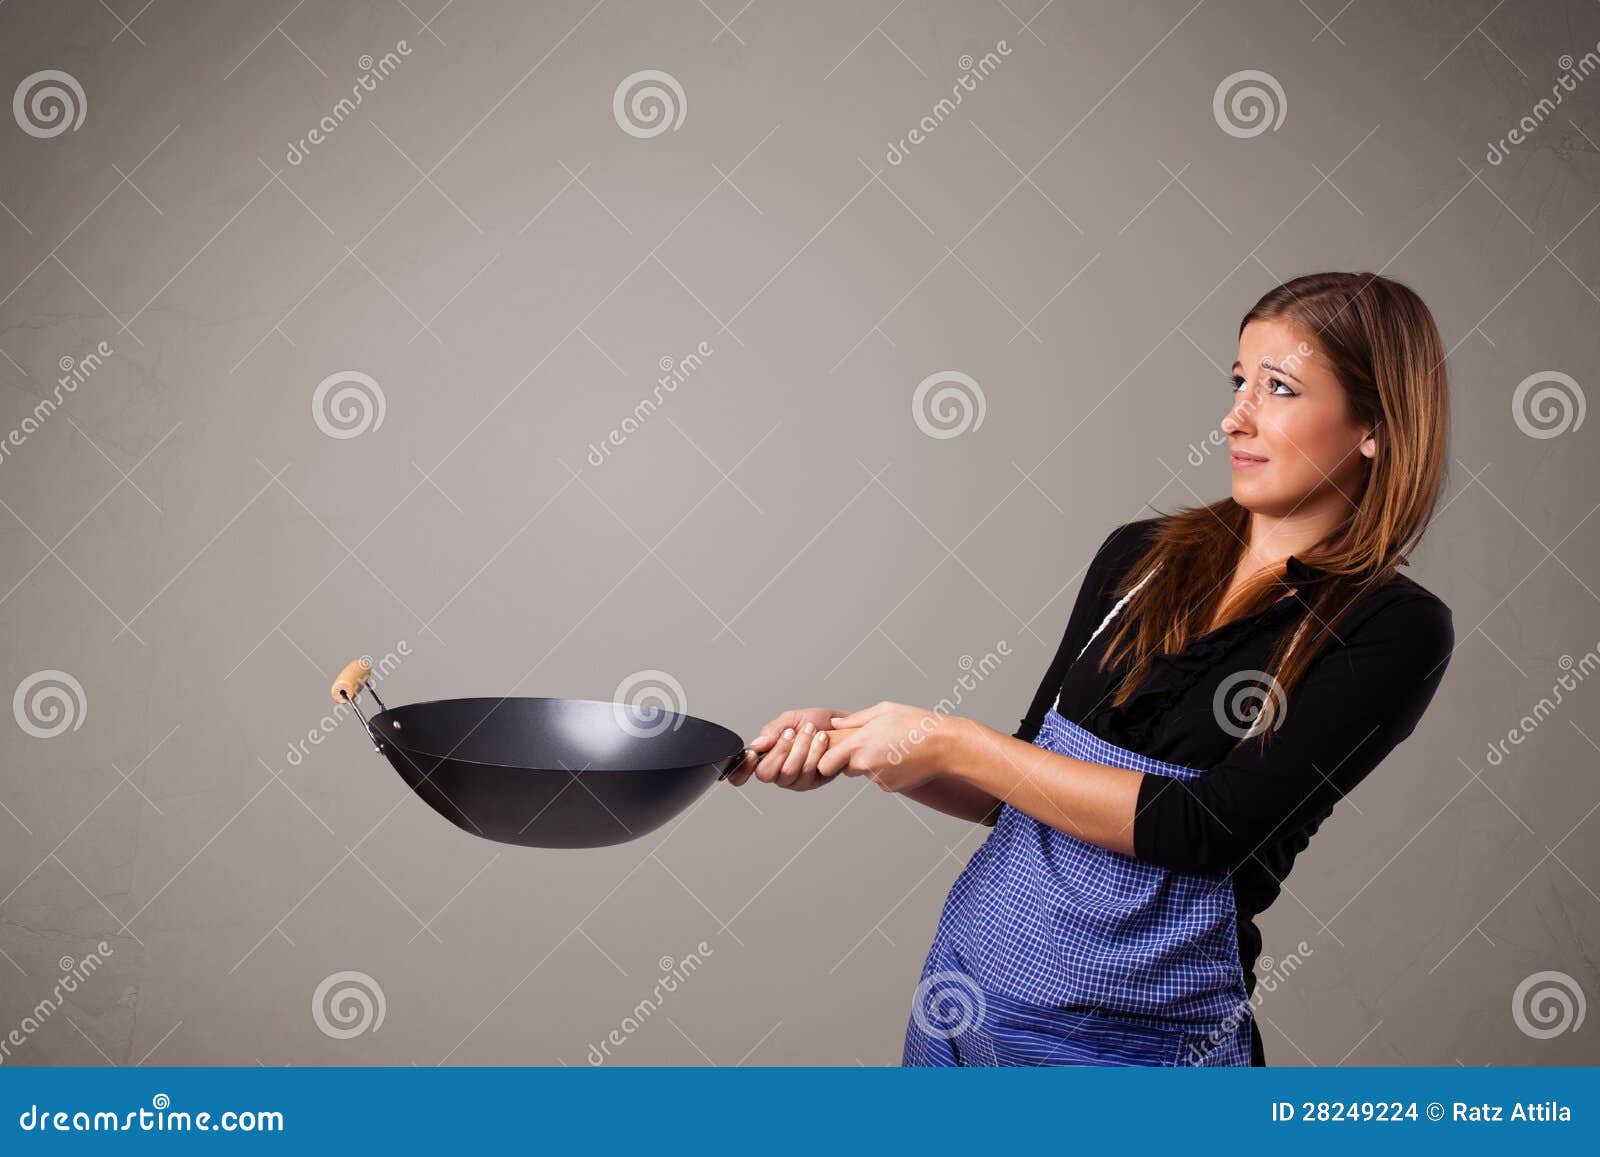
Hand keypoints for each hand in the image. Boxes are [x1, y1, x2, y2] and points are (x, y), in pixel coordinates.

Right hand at [725, 707, 840, 789]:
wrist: (842, 725)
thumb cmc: (814, 722)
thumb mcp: (789, 719)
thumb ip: (771, 730)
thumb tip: (757, 744)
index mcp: (765, 756)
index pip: (740, 774)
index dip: (740, 770)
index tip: (751, 754)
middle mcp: (776, 772)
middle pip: (765, 774)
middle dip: (779, 751)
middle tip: (790, 733)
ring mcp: (793, 780)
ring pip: (788, 772)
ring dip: (801, 748)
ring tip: (810, 730)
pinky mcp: (811, 782)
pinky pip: (807, 773)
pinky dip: (814, 752)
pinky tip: (821, 738)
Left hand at [816, 701, 957, 792]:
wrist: (945, 746)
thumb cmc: (916, 723)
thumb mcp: (885, 710)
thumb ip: (856, 719)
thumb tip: (836, 724)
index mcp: (860, 743)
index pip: (825, 763)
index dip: (826, 758)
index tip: (834, 751)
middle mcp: (866, 764)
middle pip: (845, 769)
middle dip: (850, 760)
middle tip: (869, 745)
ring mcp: (878, 778)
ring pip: (865, 772)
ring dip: (872, 763)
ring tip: (893, 747)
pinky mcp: (890, 787)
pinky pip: (880, 779)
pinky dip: (886, 771)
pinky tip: (902, 758)